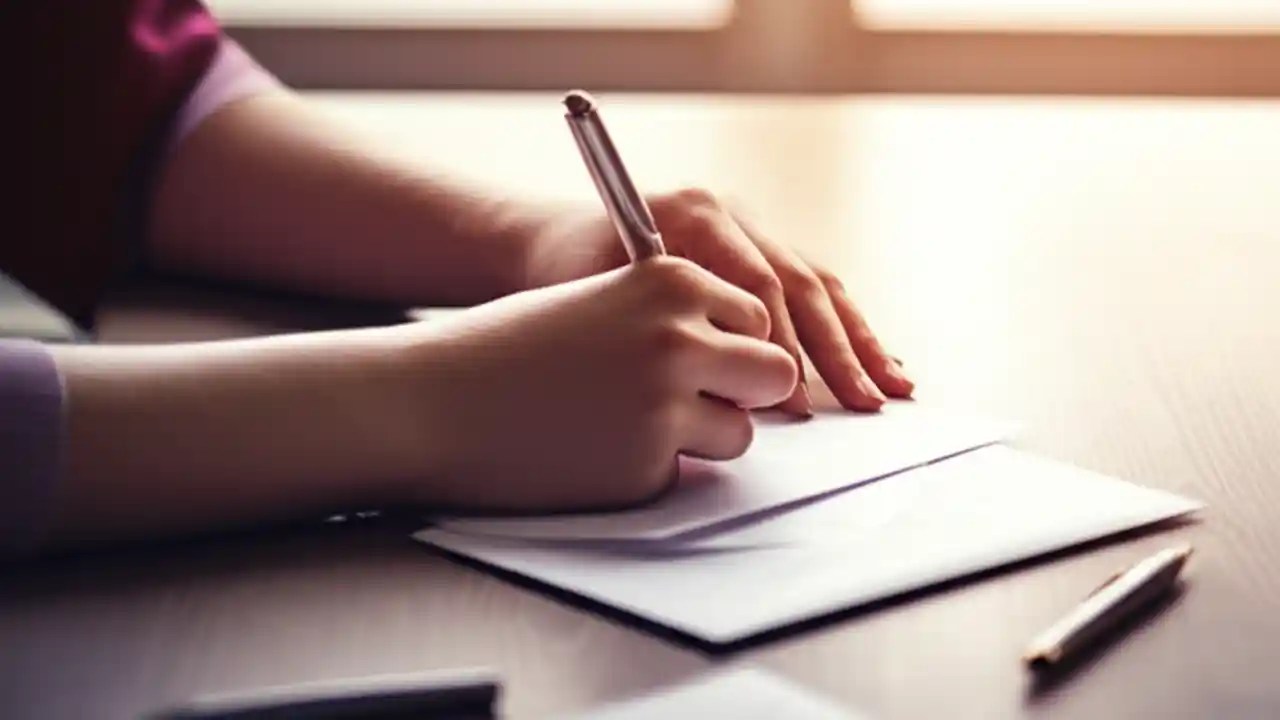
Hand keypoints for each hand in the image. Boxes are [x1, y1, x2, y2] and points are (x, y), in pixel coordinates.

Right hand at [398, 257, 795, 512]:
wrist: (431, 399)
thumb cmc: (508, 348)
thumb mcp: (601, 301)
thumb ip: (674, 321)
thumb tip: (747, 359)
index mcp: (673, 281)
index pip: (760, 316)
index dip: (733, 344)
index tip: (703, 358)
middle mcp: (682, 338)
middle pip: (776, 376)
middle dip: (745, 393)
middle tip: (699, 402)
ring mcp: (668, 407)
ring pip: (740, 435)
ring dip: (699, 437)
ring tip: (624, 424)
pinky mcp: (646, 467)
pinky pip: (682, 475)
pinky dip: (648, 470)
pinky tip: (591, 452)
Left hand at [524, 189, 913, 414]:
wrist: (552, 242)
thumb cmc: (567, 272)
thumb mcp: (598, 291)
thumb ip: (662, 323)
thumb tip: (723, 377)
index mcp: (696, 213)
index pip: (759, 282)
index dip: (782, 343)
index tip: (795, 395)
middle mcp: (733, 217)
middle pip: (801, 283)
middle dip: (836, 349)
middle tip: (861, 400)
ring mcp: (751, 235)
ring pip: (819, 287)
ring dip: (858, 341)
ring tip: (890, 387)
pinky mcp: (759, 257)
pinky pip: (814, 292)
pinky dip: (846, 330)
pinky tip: (878, 362)